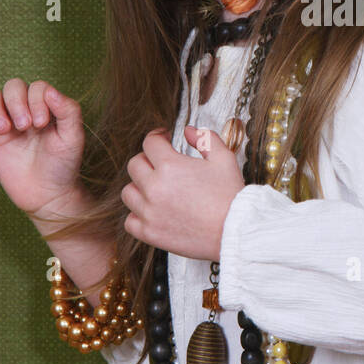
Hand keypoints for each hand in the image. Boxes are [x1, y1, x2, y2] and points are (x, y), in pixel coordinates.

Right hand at [0, 80, 85, 218]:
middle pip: (13, 86)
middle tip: (24, 127)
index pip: (37, 87)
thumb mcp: (73, 138)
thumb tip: (50, 90)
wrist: (47, 195)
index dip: (36, 99)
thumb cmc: (63, 165)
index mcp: (47, 107)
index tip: (40, 124)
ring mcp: (7, 122)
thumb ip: (68, 111)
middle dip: (17, 102)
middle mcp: (26, 110)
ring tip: (5, 130)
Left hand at [121, 126, 245, 260]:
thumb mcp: (224, 158)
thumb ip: (205, 139)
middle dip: (147, 159)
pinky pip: (130, 221)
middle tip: (159, 163)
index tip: (163, 139)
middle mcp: (154, 188)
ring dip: (139, 186)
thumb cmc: (230, 197)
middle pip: (134, 165)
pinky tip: (151, 211)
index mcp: (170, 166)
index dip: (157, 136)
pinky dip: (137, 215)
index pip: (150, 143)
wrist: (235, 231)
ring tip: (154, 188)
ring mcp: (149, 212)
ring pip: (128, 192)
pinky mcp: (150, 233)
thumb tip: (189, 131)